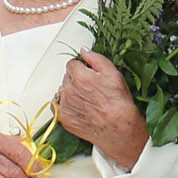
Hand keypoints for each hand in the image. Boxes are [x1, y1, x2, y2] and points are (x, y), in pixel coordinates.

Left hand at [54, 51, 147, 168]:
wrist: (118, 127)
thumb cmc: (118, 102)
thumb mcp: (113, 73)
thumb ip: (95, 58)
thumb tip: (83, 51)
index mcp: (79, 76)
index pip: (71, 64)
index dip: (81, 68)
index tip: (88, 73)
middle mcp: (69, 90)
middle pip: (66, 77)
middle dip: (76, 79)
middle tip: (90, 88)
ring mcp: (65, 105)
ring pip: (62, 91)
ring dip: (70, 92)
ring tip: (86, 99)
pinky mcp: (64, 118)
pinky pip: (58, 106)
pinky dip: (66, 105)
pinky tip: (78, 107)